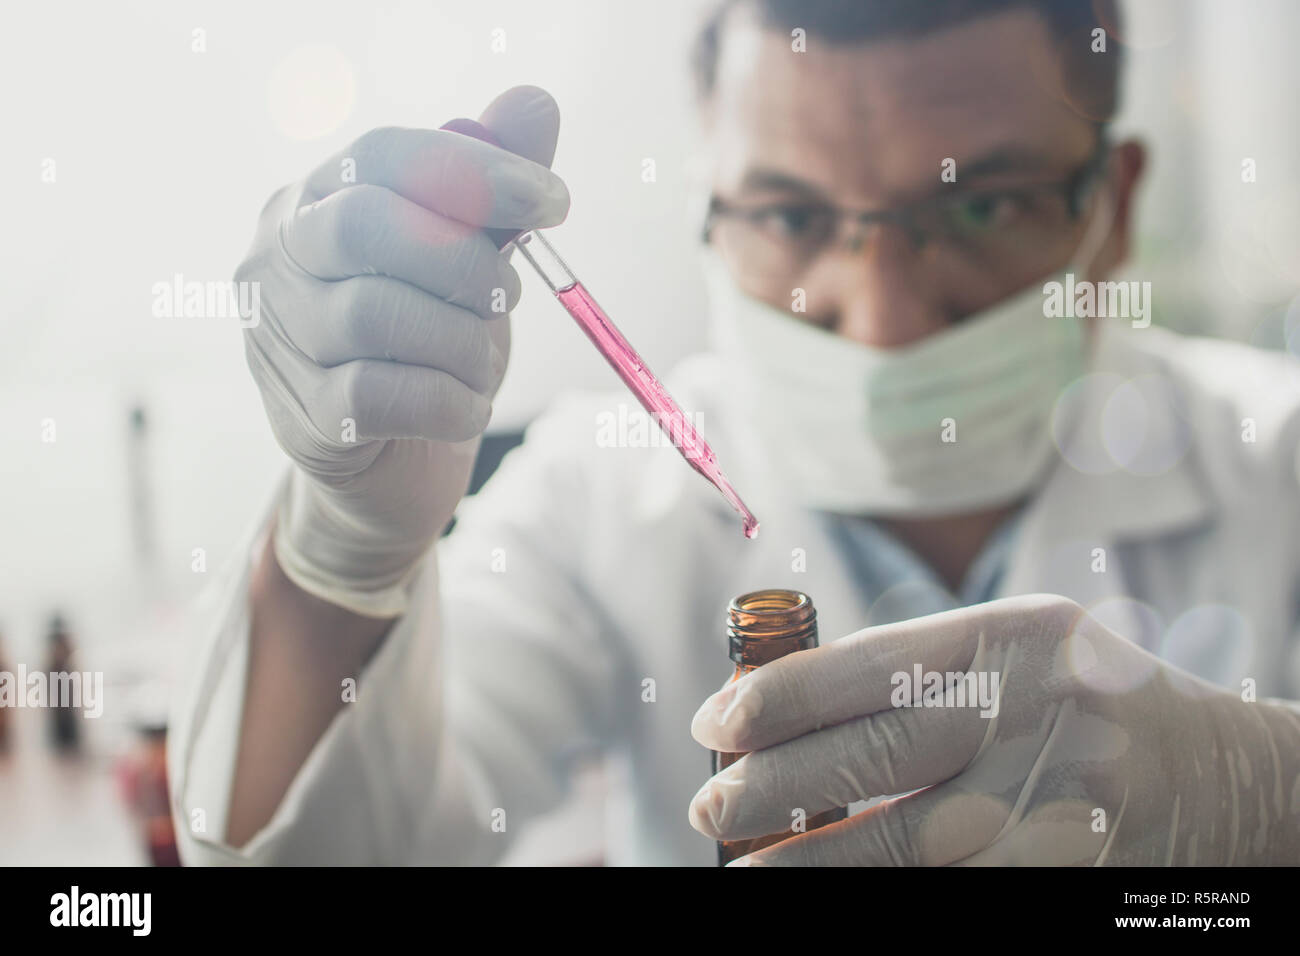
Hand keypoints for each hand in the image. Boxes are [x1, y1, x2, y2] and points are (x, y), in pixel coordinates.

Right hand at [236, 86, 568, 616]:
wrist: (390, 467)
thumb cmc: (428, 345)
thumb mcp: (468, 262)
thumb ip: (494, 188)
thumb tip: (535, 103)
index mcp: (316, 200)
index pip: (382, 156)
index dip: (475, 172)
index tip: (555, 202)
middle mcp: (279, 258)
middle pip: (367, 224)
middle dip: (464, 260)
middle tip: (509, 295)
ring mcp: (279, 338)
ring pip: (381, 314)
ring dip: (466, 343)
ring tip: (485, 362)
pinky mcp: (303, 415)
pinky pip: (388, 394)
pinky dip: (451, 400)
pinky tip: (466, 405)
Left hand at [689, 593, 1299, 864]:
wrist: (1225, 774)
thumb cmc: (1086, 701)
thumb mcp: (1014, 654)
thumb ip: (916, 672)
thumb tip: (779, 709)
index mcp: (1007, 635)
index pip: (865, 666)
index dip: (776, 701)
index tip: (714, 727)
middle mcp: (1036, 707)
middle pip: (874, 754)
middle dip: (773, 787)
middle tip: (710, 808)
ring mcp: (1062, 793)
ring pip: (907, 841)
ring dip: (814, 861)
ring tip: (749, 868)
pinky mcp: (1076, 866)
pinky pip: (956, 888)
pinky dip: (888, 894)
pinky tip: (836, 891)